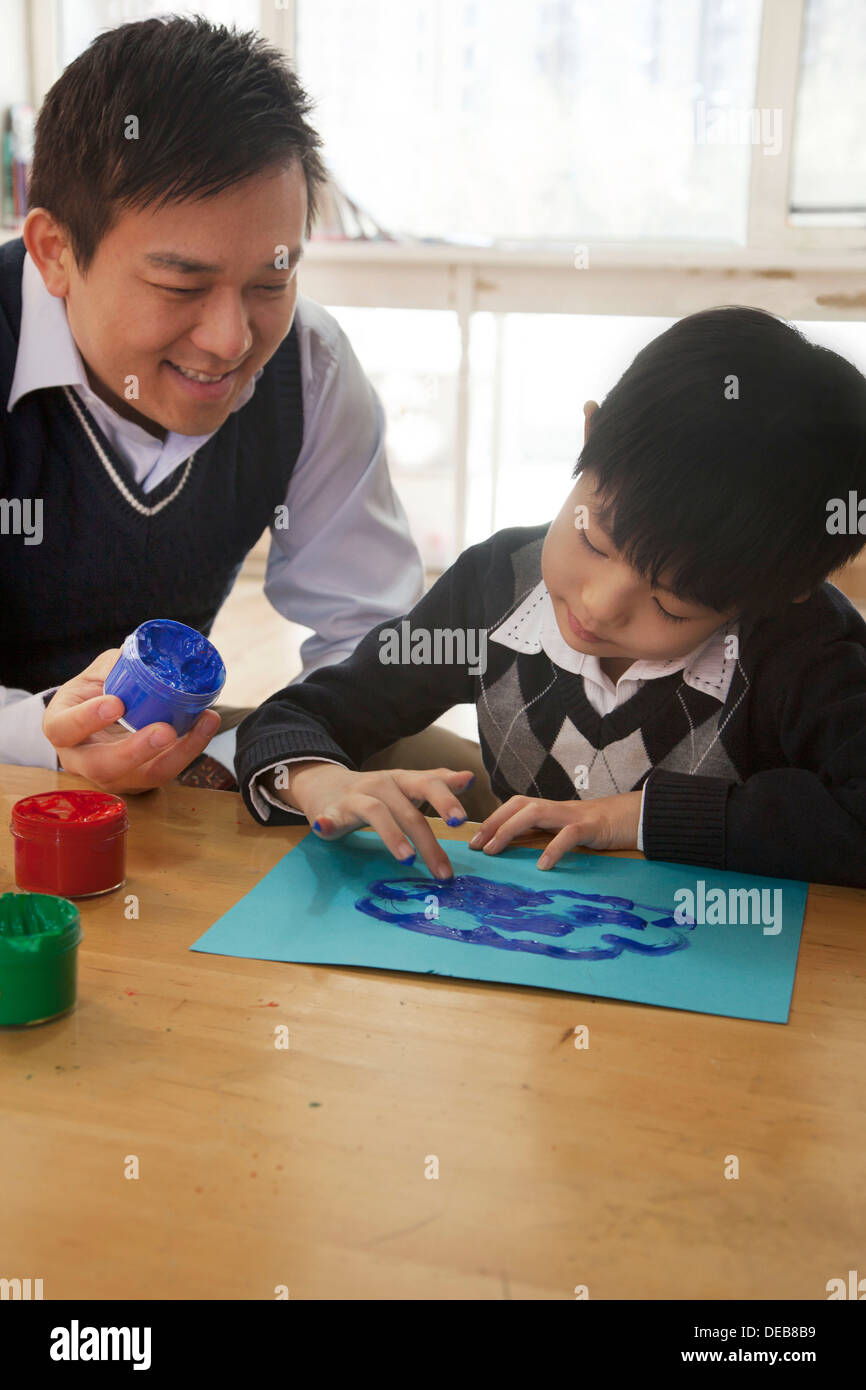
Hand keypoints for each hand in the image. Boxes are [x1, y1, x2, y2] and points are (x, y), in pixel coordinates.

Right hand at [43, 648, 221, 793]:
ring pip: (145, 776)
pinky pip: (168, 769)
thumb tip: (143, 654)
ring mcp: (115, 776)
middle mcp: (83, 761)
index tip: (116, 703)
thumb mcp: (94, 676)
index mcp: (62, 729)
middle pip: (104, 767)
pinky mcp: (142, 780)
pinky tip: (207, 723)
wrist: (100, 720)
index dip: (87, 719)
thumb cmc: (94, 694)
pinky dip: (192, 747)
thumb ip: (113, 667)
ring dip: (179, 752)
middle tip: (165, 730)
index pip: (64, 729)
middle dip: (137, 751)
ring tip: (204, 722)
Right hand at [277, 760, 476, 879]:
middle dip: (428, 841)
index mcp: (403, 781)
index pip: (429, 784)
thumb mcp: (408, 785)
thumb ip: (438, 783)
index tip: (461, 820)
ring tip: (407, 859)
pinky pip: (330, 816)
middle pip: (408, 811)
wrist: (326, 784)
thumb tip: (470, 777)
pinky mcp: (332, 811)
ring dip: (392, 836)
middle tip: (443, 870)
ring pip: (376, 812)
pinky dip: (328, 821)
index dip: (445, 800)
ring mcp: (355, 797)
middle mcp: (381, 785)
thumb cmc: (376, 792)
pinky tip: (325, 828)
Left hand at [468, 791, 642, 868]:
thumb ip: (546, 834)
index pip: (515, 806)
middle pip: (519, 805)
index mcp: (550, 809)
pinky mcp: (592, 826)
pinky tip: (542, 865)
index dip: (493, 819)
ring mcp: (574, 815)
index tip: (474, 840)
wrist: (636, 816)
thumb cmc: (598, 827)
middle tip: (476, 846)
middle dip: (493, 823)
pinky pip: (569, 834)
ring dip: (510, 829)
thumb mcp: (567, 829)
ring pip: (536, 813)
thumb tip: (518, 849)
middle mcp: (557, 807)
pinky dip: (553, 848)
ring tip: (495, 850)